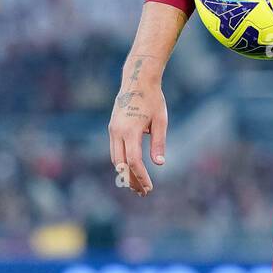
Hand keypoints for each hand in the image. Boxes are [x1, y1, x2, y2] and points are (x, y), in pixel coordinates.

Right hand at [108, 72, 167, 196]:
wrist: (137, 80)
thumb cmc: (152, 99)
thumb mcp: (161, 120)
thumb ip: (159, 143)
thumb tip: (159, 164)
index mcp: (130, 131)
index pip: (133, 161)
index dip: (141, 176)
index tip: (149, 187)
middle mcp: (117, 132)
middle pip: (121, 164)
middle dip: (131, 180)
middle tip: (143, 192)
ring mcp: (112, 130)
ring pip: (115, 159)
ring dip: (124, 173)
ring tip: (137, 185)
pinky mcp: (112, 128)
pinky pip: (114, 150)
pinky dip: (121, 162)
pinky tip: (131, 169)